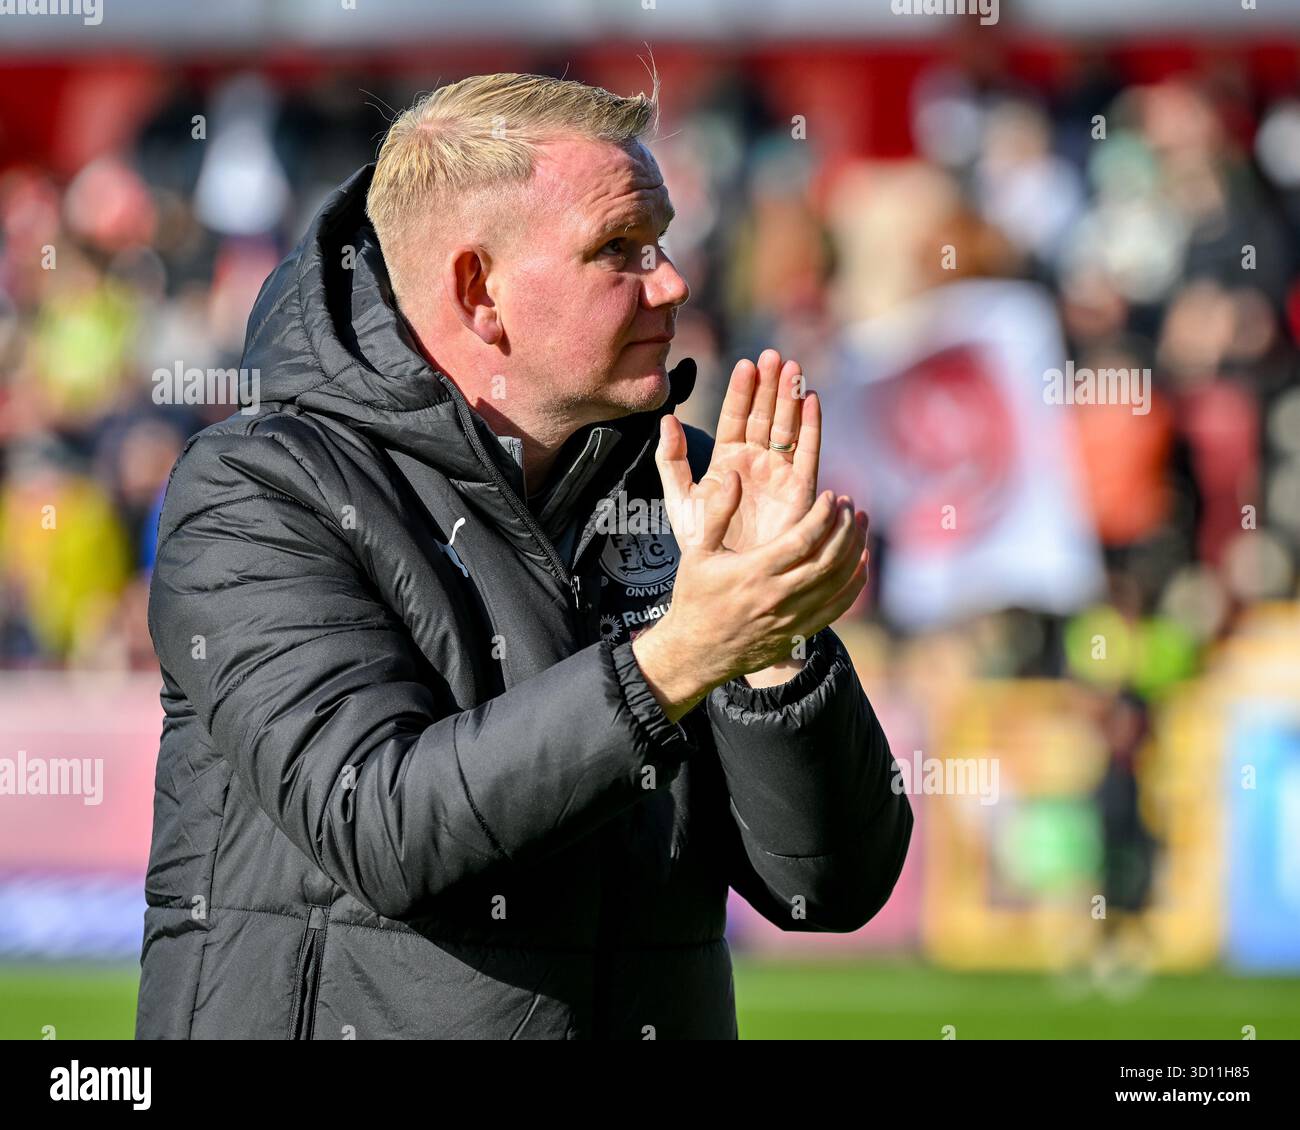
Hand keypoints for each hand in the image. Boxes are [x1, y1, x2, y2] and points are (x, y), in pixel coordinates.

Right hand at [632, 473, 868, 722]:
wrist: (695, 652)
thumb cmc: (694, 597)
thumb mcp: (697, 552)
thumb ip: (718, 513)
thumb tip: (735, 477)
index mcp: (754, 572)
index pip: (803, 539)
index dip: (824, 515)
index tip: (833, 496)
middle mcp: (778, 596)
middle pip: (828, 558)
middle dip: (846, 527)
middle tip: (851, 504)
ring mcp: (792, 618)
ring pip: (838, 581)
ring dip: (856, 549)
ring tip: (861, 524)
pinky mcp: (800, 633)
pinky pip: (838, 606)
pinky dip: (855, 582)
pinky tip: (861, 560)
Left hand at [657, 349, 819, 552]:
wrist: (731, 576)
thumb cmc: (704, 543)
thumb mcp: (680, 499)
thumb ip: (671, 460)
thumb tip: (667, 419)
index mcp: (727, 459)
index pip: (736, 416)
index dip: (742, 391)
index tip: (746, 364)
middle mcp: (755, 461)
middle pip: (764, 414)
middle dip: (770, 385)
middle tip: (774, 356)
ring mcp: (779, 473)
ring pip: (787, 427)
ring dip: (791, 398)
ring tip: (793, 369)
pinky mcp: (800, 490)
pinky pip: (808, 452)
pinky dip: (811, 427)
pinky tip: (811, 401)